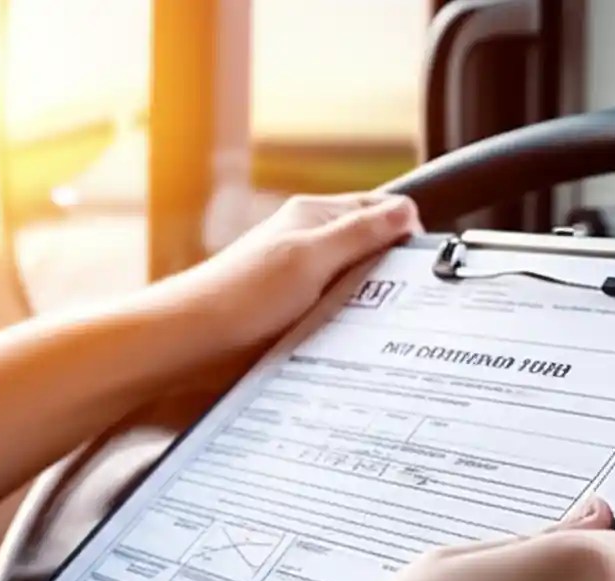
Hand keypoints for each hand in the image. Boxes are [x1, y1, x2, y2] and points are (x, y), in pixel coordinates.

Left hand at [156, 192, 422, 352]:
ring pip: (356, 278)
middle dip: (394, 265)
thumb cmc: (242, 294)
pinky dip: (353, 316)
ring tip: (391, 319)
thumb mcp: (311, 258)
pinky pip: (337, 305)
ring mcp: (301, 273)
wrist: (192, 338)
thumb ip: (359, 233)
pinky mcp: (294, 305)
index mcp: (314, 215)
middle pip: (371, 244)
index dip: (406, 230)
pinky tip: (359, 335)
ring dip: (374, 296)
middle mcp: (309, 239)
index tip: (421, 263)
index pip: (380, 208)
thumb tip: (406, 211)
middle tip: (414, 296)